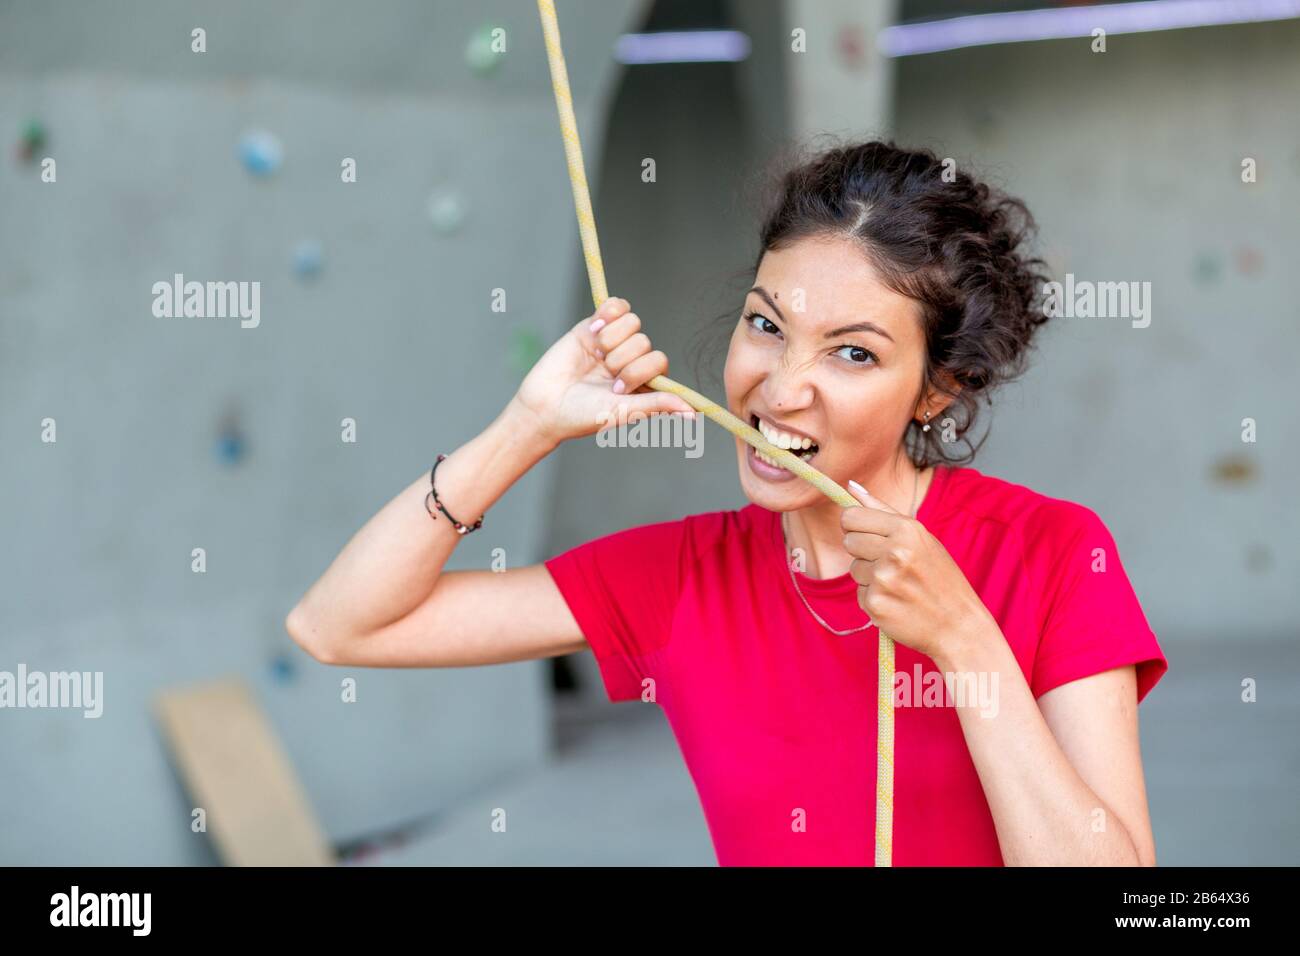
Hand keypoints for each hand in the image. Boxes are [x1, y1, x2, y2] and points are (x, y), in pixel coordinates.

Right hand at [512, 297, 695, 448]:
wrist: (544, 406)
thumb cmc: (584, 416)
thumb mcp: (624, 412)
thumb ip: (659, 405)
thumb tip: (693, 414)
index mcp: (644, 381)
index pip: (658, 359)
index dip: (639, 371)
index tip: (617, 389)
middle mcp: (632, 359)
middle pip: (644, 341)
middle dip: (620, 360)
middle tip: (601, 377)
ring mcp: (614, 342)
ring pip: (631, 322)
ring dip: (610, 341)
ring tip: (594, 358)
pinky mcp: (594, 325)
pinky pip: (616, 305)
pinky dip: (607, 315)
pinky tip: (592, 333)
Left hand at [841, 478, 995, 667]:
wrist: (958, 625)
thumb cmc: (939, 577)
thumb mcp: (920, 537)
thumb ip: (883, 511)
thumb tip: (850, 487)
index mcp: (907, 529)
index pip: (851, 516)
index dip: (856, 527)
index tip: (869, 535)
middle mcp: (894, 551)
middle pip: (848, 541)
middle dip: (863, 552)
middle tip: (891, 564)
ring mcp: (883, 579)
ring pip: (853, 569)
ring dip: (869, 577)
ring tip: (899, 584)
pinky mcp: (875, 604)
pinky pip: (859, 594)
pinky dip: (874, 599)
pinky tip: (897, 602)